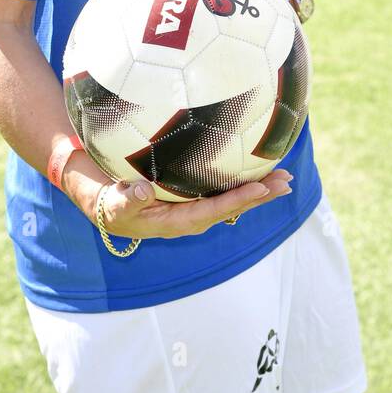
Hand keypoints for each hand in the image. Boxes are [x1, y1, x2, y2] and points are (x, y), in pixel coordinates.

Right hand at [83, 168, 293, 240]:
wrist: (105, 204)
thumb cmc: (109, 202)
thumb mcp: (113, 202)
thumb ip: (127, 197)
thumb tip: (141, 189)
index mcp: (176, 222)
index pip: (212, 211)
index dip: (236, 200)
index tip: (260, 188)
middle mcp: (191, 217)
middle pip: (231, 207)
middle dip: (259, 196)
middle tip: (286, 183)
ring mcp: (194, 208)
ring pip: (232, 200)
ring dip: (258, 190)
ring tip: (284, 179)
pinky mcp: (193, 197)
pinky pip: (223, 191)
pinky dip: (243, 182)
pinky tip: (259, 170)